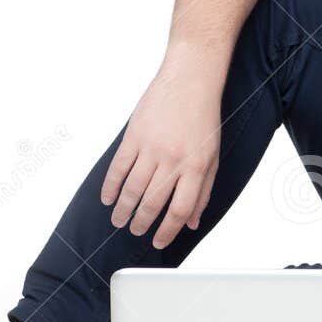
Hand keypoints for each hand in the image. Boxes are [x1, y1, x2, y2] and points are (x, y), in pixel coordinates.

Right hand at [101, 46, 223, 248]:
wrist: (191, 79)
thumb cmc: (203, 117)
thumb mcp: (213, 155)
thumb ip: (204, 191)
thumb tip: (193, 222)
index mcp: (196, 167)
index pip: (180, 210)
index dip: (168, 231)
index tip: (160, 241)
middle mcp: (173, 160)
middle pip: (152, 203)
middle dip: (142, 224)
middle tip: (136, 232)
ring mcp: (151, 147)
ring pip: (132, 189)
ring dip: (124, 210)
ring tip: (119, 220)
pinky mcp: (134, 135)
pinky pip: (118, 167)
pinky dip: (110, 186)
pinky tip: (108, 198)